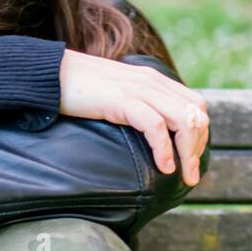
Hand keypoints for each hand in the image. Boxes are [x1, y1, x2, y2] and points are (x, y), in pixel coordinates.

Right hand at [59, 50, 208, 184]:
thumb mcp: (117, 96)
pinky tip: (163, 167)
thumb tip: (150, 134)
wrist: (51, 74)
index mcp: (154, 80)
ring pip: (183, 120)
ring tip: (184, 176)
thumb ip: (137, 106)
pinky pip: (155, 125)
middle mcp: (152, 82)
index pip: (195, 105)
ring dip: (188, 152)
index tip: (191, 160)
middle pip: (196, 113)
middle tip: (191, 175)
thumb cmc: (79, 90)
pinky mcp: (122, 99)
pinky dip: (164, 148)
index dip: (200, 134)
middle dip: (198, 147)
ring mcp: (138, 89)